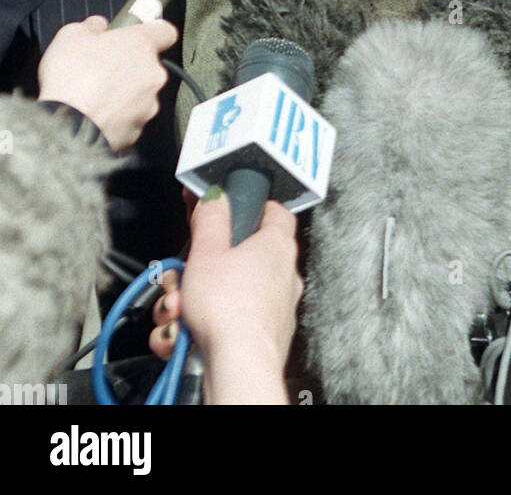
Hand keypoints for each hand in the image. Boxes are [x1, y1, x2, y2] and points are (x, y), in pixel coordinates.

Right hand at [37, 15, 176, 151]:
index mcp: (140, 45)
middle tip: (103, 69)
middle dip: (129, 67)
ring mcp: (149, 103)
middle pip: (149, 65)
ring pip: (141, 93)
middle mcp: (152, 73)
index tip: (138, 35)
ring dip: (125, 93)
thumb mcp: (70, 36)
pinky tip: (97, 114)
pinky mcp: (139, 129)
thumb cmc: (70, 79)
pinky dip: (118, 116)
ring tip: (96, 96)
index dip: (152, 32)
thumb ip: (91, 26)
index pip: (165, 31)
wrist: (65, 126)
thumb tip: (98, 25)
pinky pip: (132, 117)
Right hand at [150, 190, 302, 404]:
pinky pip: (226, 323)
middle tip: (181, 277)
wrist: (238, 367)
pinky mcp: (262, 337)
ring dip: (191, 302)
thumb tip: (216, 196)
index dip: (248, 207)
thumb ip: (210, 218)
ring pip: (226, 293)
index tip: (223, 211)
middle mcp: (283, 275)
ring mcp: (274, 308)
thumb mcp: (207, 251)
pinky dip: (199, 329)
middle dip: (199, 269)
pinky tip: (179, 337)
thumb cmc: (229, 309)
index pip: (273, 211)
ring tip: (175, 312)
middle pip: (237, 258)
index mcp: (276, 245)